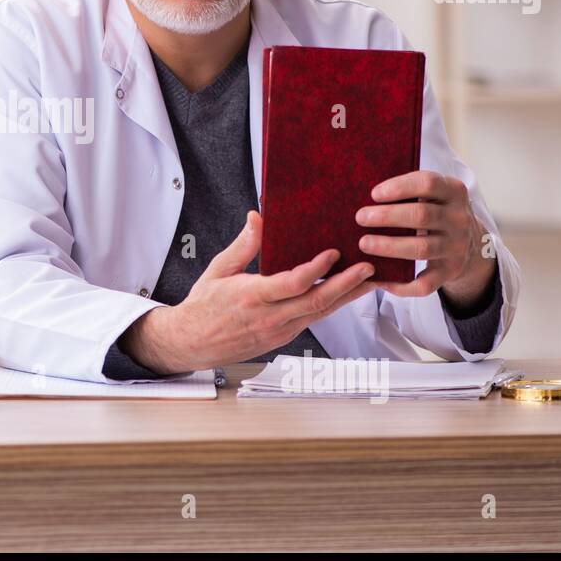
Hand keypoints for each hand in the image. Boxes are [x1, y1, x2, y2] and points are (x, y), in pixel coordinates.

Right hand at [120, 210, 377, 372]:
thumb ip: (243, 245)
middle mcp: (269, 318)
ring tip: (368, 281)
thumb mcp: (218, 269)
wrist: (191, 343)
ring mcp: (278, 332)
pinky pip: (312, 320)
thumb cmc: (202, 307)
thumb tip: (257, 218)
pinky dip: (330, 306)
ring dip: (346, 297)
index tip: (333, 253)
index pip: (293, 284)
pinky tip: (343, 294)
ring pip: (320, 314)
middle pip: (317, 302)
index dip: (317, 270)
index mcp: (251, 297)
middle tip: (368, 269)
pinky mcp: (282, 339)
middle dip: (347, 285)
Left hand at [355, 170, 494, 308]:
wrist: (474, 243)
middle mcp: (458, 219)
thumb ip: (410, 189)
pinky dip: (402, 285)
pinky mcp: (450, 271)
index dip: (400, 187)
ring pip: (421, 248)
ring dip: (389, 247)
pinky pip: (426, 283)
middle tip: (360, 217)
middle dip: (387, 216)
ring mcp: (456, 247)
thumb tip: (362, 192)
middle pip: (422, 216)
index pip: (428, 184)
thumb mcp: (436, 194)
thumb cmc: (439, 211)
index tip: (374, 194)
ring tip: (364, 243)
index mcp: (453, 192)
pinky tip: (382, 280)